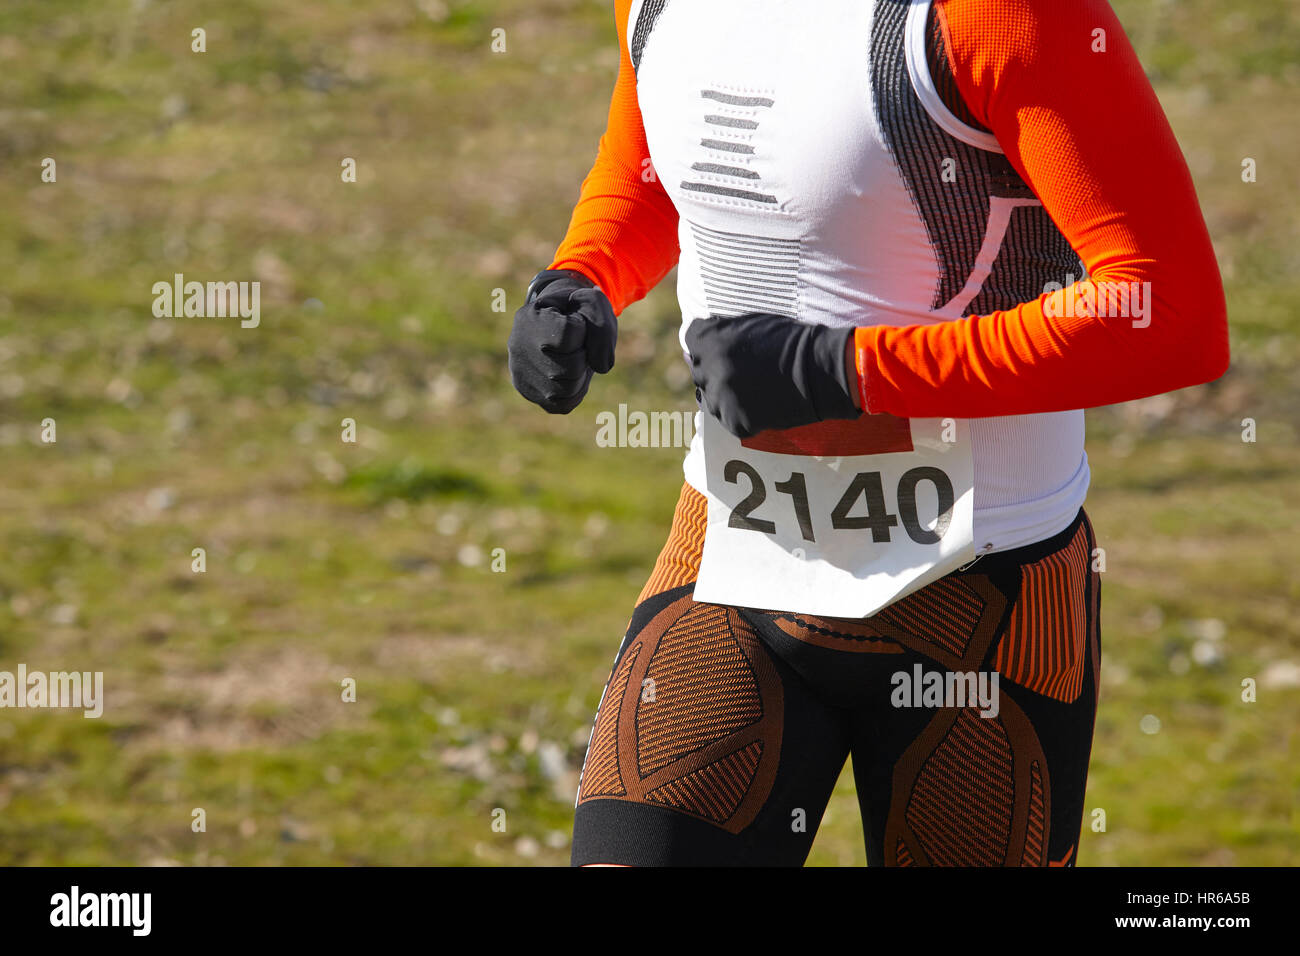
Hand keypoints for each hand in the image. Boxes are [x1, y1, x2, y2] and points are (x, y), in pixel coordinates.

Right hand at [507, 269, 616, 413]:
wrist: (553, 321)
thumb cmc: (574, 310)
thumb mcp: (591, 302)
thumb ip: (602, 327)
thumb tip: (601, 367)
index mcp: (530, 318)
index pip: (571, 331)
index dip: (582, 327)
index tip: (572, 320)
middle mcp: (518, 348)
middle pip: (571, 366)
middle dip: (584, 354)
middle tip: (575, 343)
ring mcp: (520, 374)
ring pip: (568, 389)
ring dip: (581, 373)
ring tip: (572, 357)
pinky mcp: (529, 393)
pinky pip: (563, 404)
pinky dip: (576, 390)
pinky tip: (570, 374)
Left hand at [685, 313, 859, 437]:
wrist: (821, 370)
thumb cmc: (790, 340)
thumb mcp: (750, 322)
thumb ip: (720, 331)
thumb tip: (695, 346)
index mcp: (711, 340)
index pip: (693, 340)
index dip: (710, 342)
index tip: (728, 346)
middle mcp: (711, 370)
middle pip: (700, 371)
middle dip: (716, 369)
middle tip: (745, 369)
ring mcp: (723, 399)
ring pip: (710, 398)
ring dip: (724, 394)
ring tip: (753, 386)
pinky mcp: (737, 423)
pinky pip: (729, 419)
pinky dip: (741, 414)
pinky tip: (761, 402)